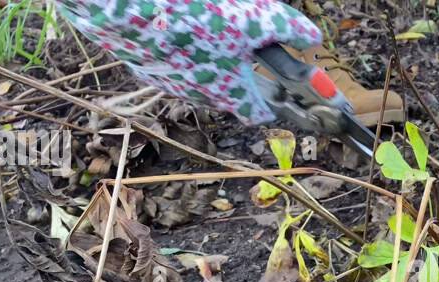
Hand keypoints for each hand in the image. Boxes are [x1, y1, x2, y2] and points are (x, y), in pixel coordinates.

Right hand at [55, 0, 321, 123]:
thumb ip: (286, 28)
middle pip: (225, 95)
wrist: (127, 6)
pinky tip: (174, 21)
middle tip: (240, 49)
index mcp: (229, 91)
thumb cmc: (197, 14)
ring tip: (205, 28)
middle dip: (236, 78)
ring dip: (204, 60)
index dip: (270, 107)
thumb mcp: (254, 15)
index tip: (277, 97)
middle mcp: (197, 94)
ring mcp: (166, 80)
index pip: (256, 114)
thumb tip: (312, 39)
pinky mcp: (139, 62)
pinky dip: (175, 47)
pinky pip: (166, 60)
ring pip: (194, 77)